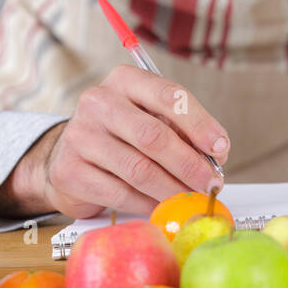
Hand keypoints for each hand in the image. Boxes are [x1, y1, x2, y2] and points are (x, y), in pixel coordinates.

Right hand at [0, 66, 229, 217]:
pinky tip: (161, 206)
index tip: (221, 147)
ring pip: (138, 169)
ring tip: (190, 198)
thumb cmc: (118, 136)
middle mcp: (98, 102)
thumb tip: (215, 154)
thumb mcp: (148, 119)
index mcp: (124, 81)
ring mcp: (80, 136)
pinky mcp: (70, 171)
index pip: (168, 95)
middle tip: (211, 183)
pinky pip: (120, 193)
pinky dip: (147, 203)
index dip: (200, 123)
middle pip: (154, 135)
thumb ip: (179, 130)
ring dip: (172, 188)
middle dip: (189, 163)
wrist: (66, 159)